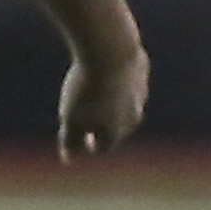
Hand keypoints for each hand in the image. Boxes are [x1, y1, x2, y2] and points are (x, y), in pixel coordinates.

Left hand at [59, 43, 148, 160]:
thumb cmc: (87, 88)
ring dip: (113, 101)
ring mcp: (140, 92)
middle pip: (117, 126)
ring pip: (126, 102)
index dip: (89, 144)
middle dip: (103, 124)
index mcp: (116, 131)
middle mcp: (133, 116)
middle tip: (86, 113)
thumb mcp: (71, 118)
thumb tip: (69, 159)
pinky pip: (129, 79)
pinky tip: (105, 68)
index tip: (79, 137)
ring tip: (95, 90)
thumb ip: (70, 141)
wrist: (110, 50)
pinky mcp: (141, 70)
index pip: (103, 147)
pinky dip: (118, 79)